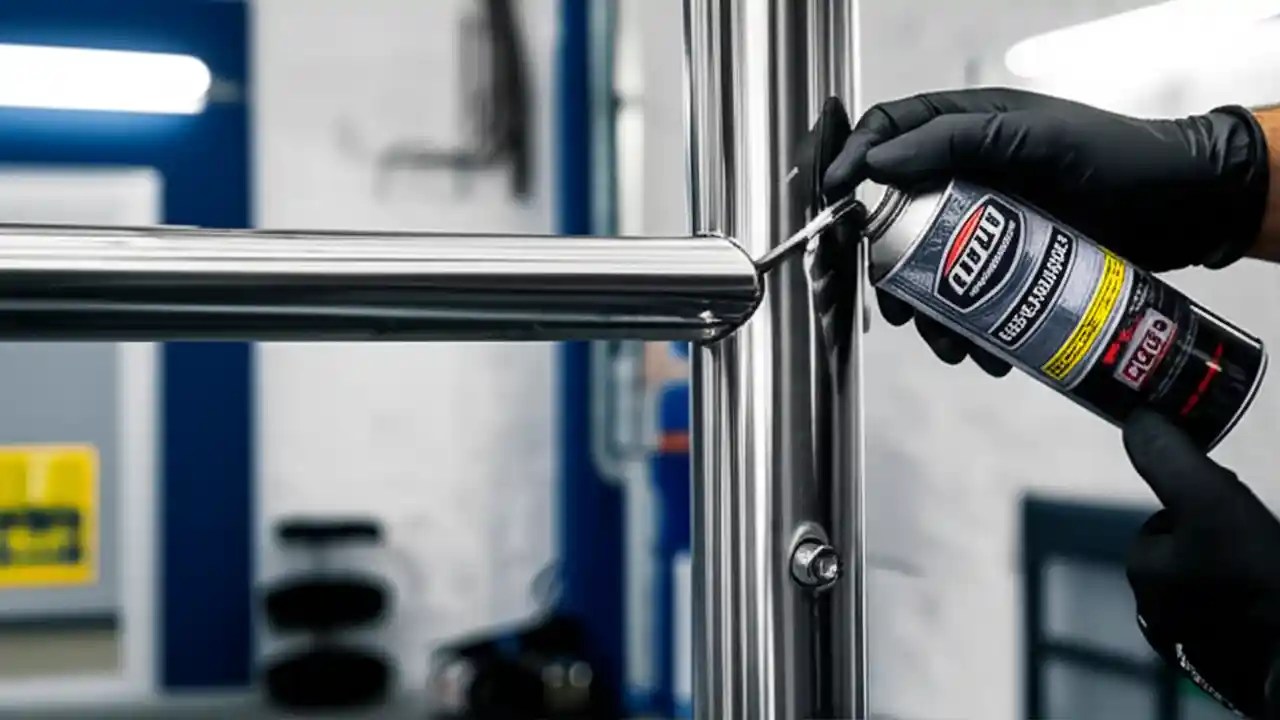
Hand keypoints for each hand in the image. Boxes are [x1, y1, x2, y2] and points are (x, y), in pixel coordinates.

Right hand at [824, 88, 1268, 374]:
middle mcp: (967, 177)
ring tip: (952, 346)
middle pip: (896, 221)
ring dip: (931, 317)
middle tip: (896, 304)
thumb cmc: (1118, 158)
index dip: (853, 161)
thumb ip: (957, 141)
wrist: (1184, 209)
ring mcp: (987, 226)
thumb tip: (881, 160)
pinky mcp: (1010, 267)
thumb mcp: (1035, 139)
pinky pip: (970, 304)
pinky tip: (984, 353)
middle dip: (889, 271)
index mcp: (965, 131)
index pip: (888, 135)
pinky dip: (969, 334)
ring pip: (929, 273)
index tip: (835, 198)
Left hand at [1124, 408, 1279, 718]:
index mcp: (1144, 574)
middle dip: (1218, 545)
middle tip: (1257, 546)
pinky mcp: (1224, 669)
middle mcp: (1154, 614)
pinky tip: (1268, 605)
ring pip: (1209, 589)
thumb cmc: (1256, 574)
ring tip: (1266, 576)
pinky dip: (1249, 612)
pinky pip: (1232, 625)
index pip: (1165, 522)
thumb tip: (1136, 419)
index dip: (1202, 507)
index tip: (1235, 509)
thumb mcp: (1211, 499)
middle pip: (1187, 556)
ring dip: (1234, 579)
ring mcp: (1188, 646)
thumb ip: (1168, 458)